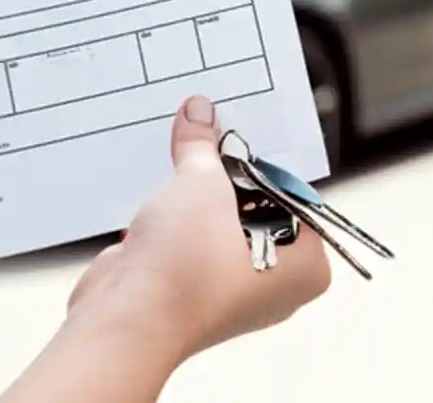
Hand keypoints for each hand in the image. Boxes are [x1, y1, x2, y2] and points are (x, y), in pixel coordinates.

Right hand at [67, 96, 331, 358]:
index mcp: (305, 267)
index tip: (238, 137)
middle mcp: (275, 285)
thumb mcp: (202, 184)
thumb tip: (200, 112)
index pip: (294, 197)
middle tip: (208, 139)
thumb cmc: (186, 269)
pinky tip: (158, 198)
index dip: (263, 165)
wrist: (126, 321)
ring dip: (197, 198)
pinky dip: (176, 221)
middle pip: (256, 208)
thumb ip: (203, 146)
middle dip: (228, 178)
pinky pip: (191, 242)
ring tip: (181, 164)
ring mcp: (231, 291)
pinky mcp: (191, 292)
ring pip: (219, 225)